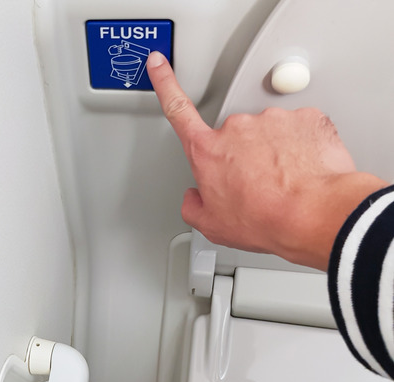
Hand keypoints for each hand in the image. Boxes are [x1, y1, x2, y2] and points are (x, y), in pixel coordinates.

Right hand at [146, 51, 387, 269]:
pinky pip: (300, 130)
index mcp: (208, 151)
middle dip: (244, 154)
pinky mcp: (305, 118)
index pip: (178, 110)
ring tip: (285, 181)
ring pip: (269, 133)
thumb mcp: (213, 225)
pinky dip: (302, 148)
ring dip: (275, 152)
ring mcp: (272, 119)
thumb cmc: (266, 218)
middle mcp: (237, 128)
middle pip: (234, 136)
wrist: (314, 214)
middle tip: (258, 183)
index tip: (158, 64)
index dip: (165, 84)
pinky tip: (304, 171)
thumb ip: (194, 206)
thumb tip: (195, 198)